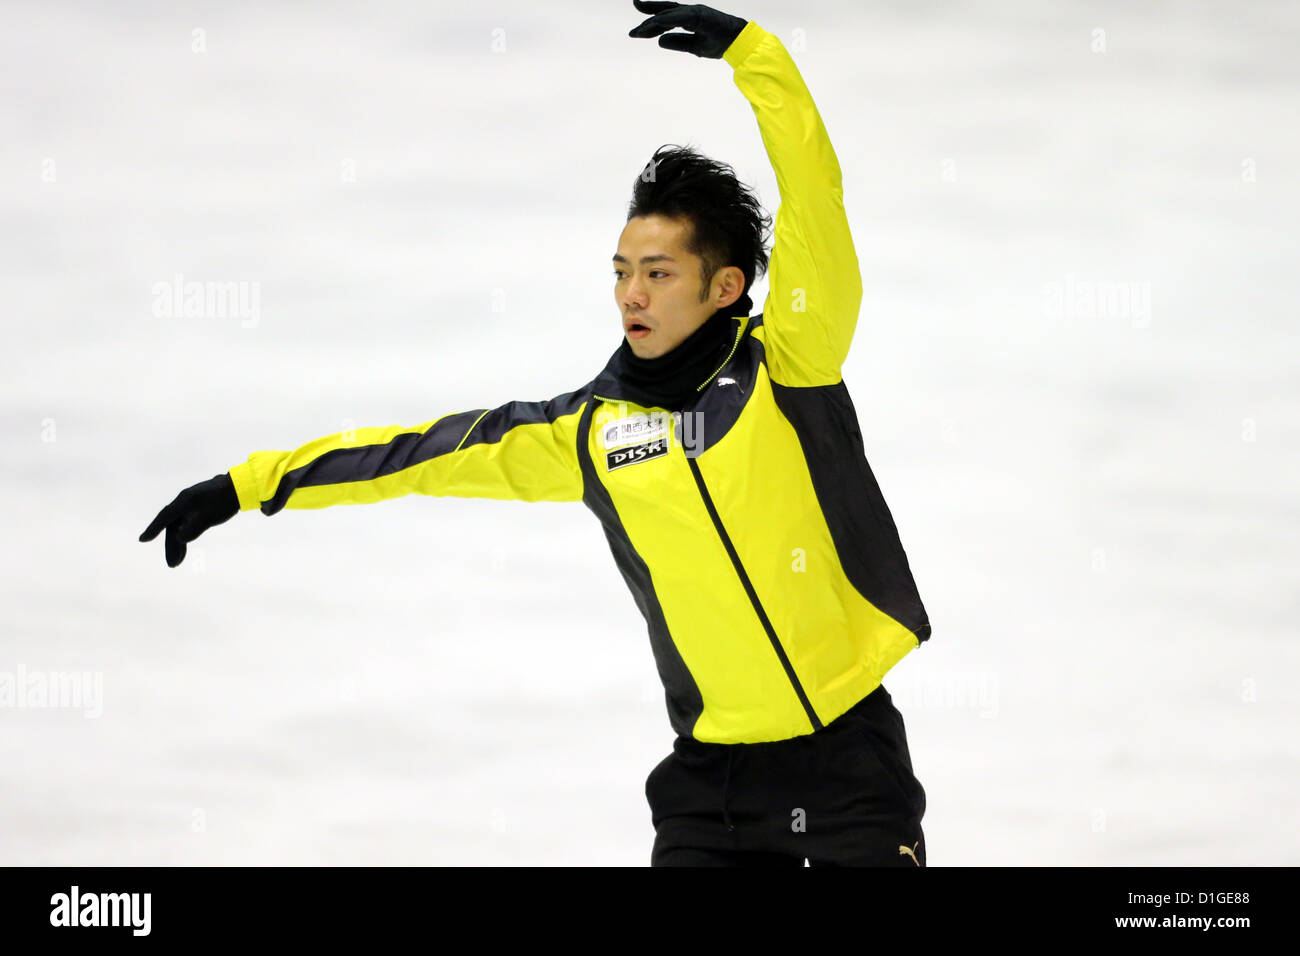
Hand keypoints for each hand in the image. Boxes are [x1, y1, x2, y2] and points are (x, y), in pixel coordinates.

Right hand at [139, 473, 239, 566]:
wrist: (241, 487)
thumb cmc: (224, 501)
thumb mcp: (208, 517)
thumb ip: (193, 528)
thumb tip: (179, 538)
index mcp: (184, 502)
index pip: (165, 517)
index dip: (154, 529)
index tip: (142, 540)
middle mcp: (185, 502)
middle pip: (173, 526)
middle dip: (171, 545)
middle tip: (173, 564)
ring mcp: (193, 503)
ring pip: (180, 525)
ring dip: (179, 542)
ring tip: (179, 560)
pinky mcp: (201, 506)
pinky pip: (187, 522)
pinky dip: (186, 533)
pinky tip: (185, 542)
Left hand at [628, 1, 747, 58]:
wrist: (739, 43)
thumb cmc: (720, 44)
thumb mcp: (694, 47)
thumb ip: (678, 43)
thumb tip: (660, 41)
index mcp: (689, 18)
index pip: (666, 15)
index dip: (650, 18)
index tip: (636, 30)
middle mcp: (690, 11)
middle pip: (663, 12)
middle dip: (646, 18)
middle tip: (632, 33)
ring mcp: (694, 11)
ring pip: (668, 15)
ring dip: (653, 23)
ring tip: (639, 33)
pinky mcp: (700, 14)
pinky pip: (679, 17)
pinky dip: (666, 19)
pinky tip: (654, 24)